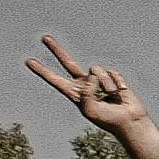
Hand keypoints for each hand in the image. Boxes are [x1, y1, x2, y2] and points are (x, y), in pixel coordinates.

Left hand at [24, 38, 158, 152]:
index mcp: (75, 94)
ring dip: (106, 84)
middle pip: (67, 62)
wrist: (130, 120)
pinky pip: (112, 72)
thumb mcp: (90, 111)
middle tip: (44, 38)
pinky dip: (117, 83)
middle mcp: (84, 84)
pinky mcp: (112, 77)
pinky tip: (121, 94)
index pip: (55, 80)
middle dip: (56, 50)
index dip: (43, 71)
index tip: (29, 61)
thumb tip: (91, 77)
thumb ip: (86, 94)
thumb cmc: (109, 119)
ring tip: (112, 97)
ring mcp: (98, 79)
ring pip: (96, 70)